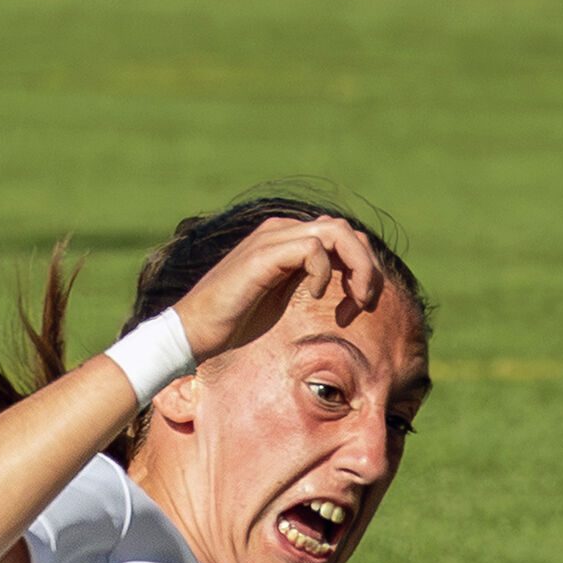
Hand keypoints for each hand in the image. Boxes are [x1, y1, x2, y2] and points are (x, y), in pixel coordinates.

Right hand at [171, 215, 385, 362]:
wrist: (195, 332)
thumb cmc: (236, 324)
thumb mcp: (283, 301)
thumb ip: (308, 283)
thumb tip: (348, 292)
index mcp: (287, 241)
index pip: (342, 238)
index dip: (362, 270)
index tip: (356, 309)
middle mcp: (282, 231)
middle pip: (346, 230)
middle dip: (367, 267)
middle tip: (364, 304)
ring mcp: (272, 238)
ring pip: (338, 231)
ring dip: (357, 268)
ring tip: (353, 301)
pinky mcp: (265, 253)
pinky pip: (314, 248)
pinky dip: (324, 273)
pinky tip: (314, 296)